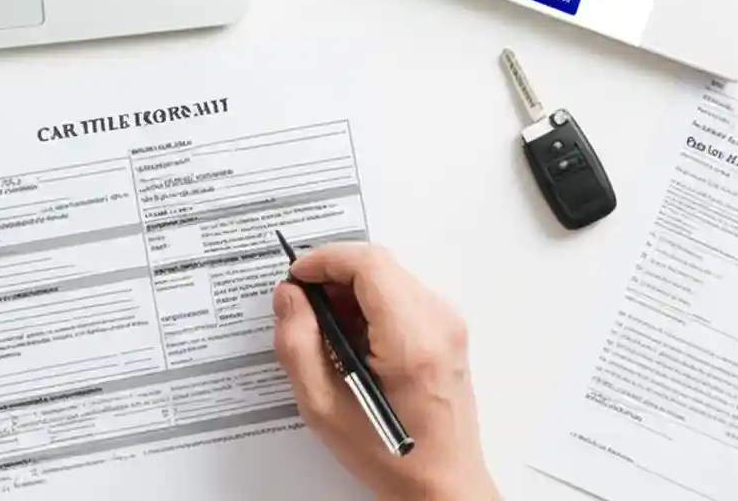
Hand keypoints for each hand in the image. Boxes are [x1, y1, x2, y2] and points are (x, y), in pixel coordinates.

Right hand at [272, 245, 497, 500]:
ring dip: (351, 289)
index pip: (368, 265)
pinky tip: (355, 338)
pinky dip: (371, 302)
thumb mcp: (323, 405)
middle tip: (305, 307)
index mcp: (411, 341)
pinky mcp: (448, 331)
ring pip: (389, 275)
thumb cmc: (390, 455)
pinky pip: (403, 293)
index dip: (324, 260)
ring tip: (329, 330)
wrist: (443, 484)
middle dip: (334, 274)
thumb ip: (297, 343)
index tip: (296, 276)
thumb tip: (289, 296)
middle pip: (378, 264)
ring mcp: (448, 324)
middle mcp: (438, 323)